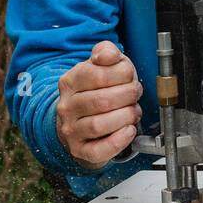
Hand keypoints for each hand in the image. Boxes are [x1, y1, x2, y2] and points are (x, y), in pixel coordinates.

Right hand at [55, 41, 143, 169]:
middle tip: (135, 94)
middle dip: (128, 96)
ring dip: (126, 117)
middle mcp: (67, 106)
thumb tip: (107, 55)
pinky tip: (129, 130)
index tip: (130, 77)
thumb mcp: (101, 66)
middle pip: (101, 100)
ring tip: (133, 111)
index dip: (122, 75)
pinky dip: (119, 140)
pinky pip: (100, 149)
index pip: (97, 74)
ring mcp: (71, 130)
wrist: (79, 123)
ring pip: (99, 125)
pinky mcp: (80, 150)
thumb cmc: (96, 91)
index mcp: (70, 82)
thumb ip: (106, 52)